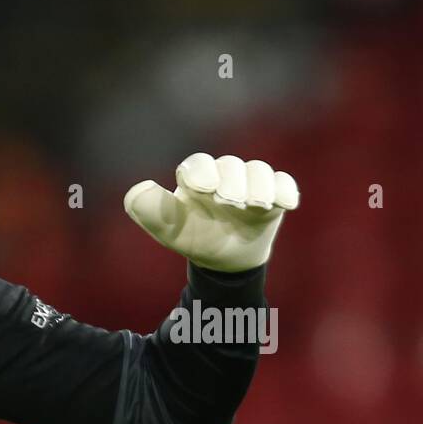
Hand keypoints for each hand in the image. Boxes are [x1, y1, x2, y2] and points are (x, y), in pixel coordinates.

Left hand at [124, 152, 298, 272]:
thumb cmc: (192, 237)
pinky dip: (284, 191)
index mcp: (195, 178)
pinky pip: (283, 184)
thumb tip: (138, 189)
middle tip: (230, 201)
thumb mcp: (166, 229)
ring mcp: (250, 183)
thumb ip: (149, 210)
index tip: (203, 188)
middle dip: (231, 181)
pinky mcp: (274, 193)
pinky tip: (284, 204)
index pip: (197, 164)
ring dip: (257, 186)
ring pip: (257, 171)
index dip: (201, 171)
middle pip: (230, 165)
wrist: (223, 259)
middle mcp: (223, 175)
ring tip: (255, 204)